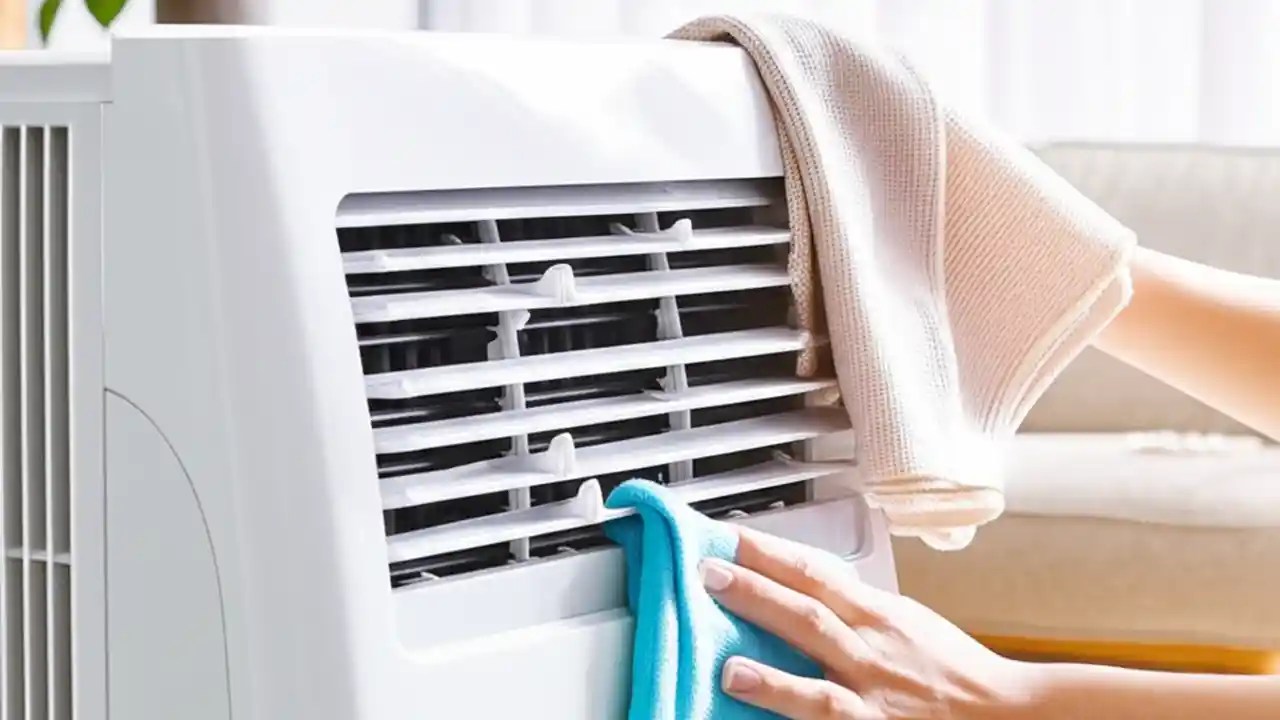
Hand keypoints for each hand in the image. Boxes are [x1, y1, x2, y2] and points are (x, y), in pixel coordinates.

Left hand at [699, 527, 1040, 719]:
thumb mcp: (901, 619)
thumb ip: (851, 603)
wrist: (1007, 711)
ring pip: (821, 681)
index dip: (771, 553)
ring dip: (773, 678)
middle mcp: (874, 652)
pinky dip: (797, 715)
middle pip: (811, 616)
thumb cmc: (950, 666)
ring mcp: (875, 698)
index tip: (727, 537)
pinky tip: (763, 711)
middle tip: (707, 572)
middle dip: (757, 592)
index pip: (817, 573)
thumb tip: (797, 580)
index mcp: (879, 614)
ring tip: (728, 667)